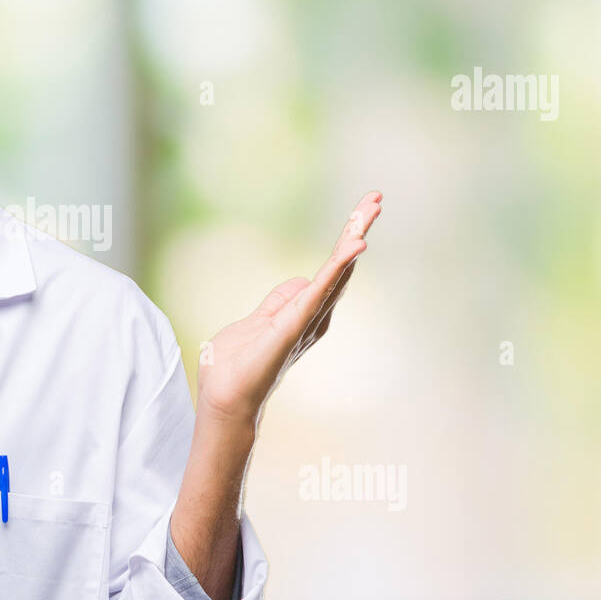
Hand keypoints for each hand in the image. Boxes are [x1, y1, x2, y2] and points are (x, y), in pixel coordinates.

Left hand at [197, 191, 382, 429]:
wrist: (224, 401)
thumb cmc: (234, 369)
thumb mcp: (254, 323)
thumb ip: (276, 303)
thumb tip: (299, 283)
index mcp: (303, 314)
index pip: (329, 270)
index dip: (346, 240)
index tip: (364, 208)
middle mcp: (313, 317)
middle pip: (341, 267)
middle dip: (358, 230)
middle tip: (376, 198)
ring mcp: (305, 321)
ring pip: (336, 273)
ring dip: (353, 238)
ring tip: (370, 208)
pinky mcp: (294, 326)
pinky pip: (320, 290)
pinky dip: (339, 268)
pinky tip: (355, 246)